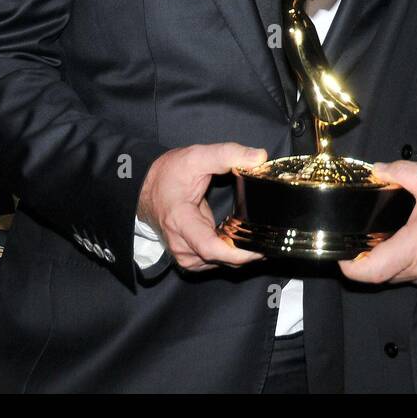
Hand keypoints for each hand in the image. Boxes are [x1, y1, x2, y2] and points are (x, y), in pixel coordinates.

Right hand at [138, 143, 266, 271]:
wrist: (146, 187)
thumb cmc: (168, 174)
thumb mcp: (196, 157)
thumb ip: (227, 154)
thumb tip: (259, 157)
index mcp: (181, 221)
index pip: (211, 248)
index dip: (238, 253)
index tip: (260, 249)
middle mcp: (181, 244)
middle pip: (220, 259)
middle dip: (247, 252)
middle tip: (270, 237)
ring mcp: (184, 253)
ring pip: (219, 263)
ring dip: (239, 253)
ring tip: (257, 236)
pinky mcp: (189, 256)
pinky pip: (215, 261)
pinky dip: (229, 252)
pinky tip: (239, 238)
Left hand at [339, 161, 416, 289]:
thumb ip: (401, 172)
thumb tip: (378, 169)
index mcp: (414, 248)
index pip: (369, 272)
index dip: (349, 266)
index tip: (342, 253)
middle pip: (384, 274)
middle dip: (373, 256)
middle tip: (371, 232)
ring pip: (404, 275)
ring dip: (397, 258)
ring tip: (403, 232)